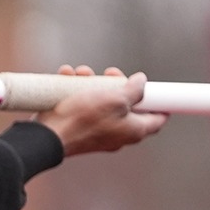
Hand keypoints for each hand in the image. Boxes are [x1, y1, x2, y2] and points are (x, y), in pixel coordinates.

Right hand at [35, 66, 166, 157]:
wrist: (48, 135)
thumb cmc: (83, 119)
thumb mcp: (116, 98)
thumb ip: (134, 89)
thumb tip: (141, 82)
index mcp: (133, 131)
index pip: (157, 119)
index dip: (161, 103)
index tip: (158, 91)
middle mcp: (118, 134)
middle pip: (127, 106)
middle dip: (118, 85)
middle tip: (111, 74)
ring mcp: (97, 132)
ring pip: (102, 102)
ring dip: (93, 84)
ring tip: (82, 73)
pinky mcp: (78, 128)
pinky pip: (82, 107)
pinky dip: (76, 91)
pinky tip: (68, 77)